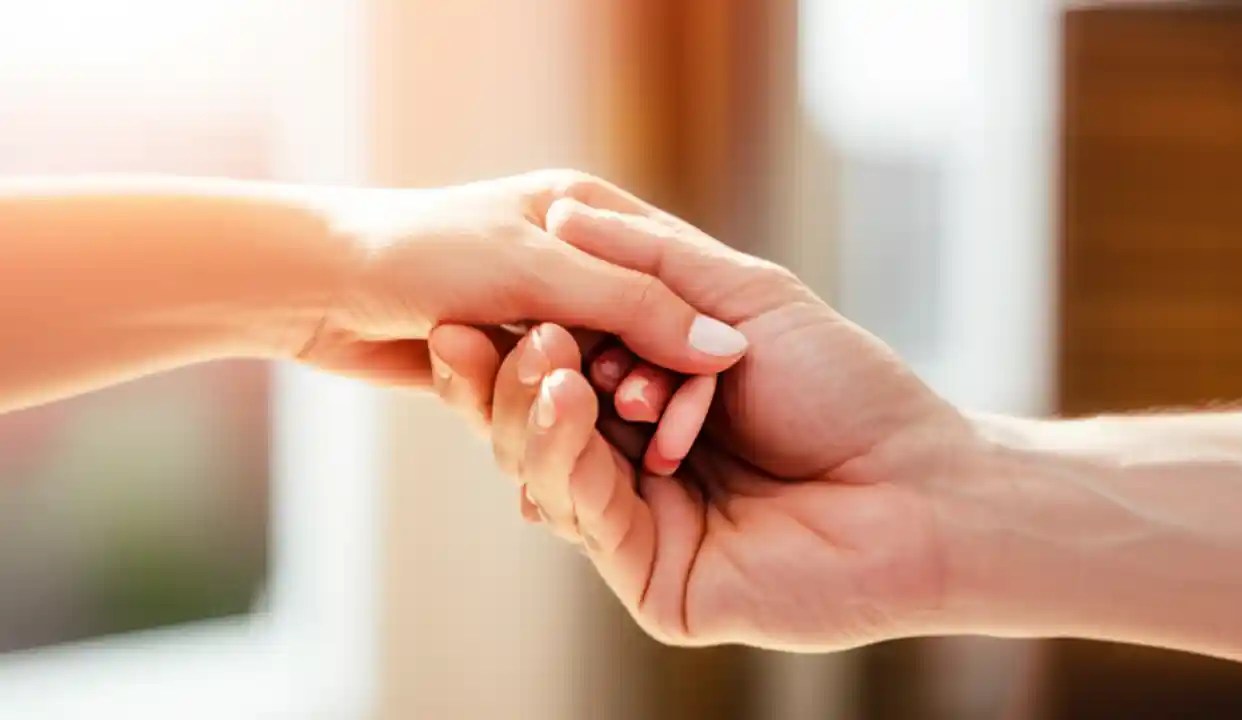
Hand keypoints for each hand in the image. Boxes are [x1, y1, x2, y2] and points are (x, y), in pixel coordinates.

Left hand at [297, 170, 747, 388]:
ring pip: (585, 375)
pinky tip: (524, 433)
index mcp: (591, 216)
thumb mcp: (542, 272)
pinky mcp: (499, 358)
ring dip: (567, 401)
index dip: (684, 338)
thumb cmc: (425, 253)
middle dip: (624, 381)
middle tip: (622, 418)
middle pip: (634, 336)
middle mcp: (571, 263)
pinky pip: (537, 397)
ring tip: (546, 411)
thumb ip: (637, 308)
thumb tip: (726, 350)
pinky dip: (528, 414)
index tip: (699, 394)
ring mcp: (534, 311)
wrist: (316, 284)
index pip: (670, 281)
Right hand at [435, 191, 982, 651]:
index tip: (472, 296)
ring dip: (530, 410)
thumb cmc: (846, 390)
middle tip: (471, 328)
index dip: (516, 336)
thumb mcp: (743, 302)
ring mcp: (644, 527)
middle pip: (536, 426)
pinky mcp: (655, 581)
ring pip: (547, 472)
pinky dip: (566, 459)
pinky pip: (587, 519)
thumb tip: (558, 215)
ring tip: (541, 356)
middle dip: (504, 377)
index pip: (559, 371)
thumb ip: (650, 264)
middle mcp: (639, 467)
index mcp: (655, 405)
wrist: (920, 485)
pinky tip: (563, 403)